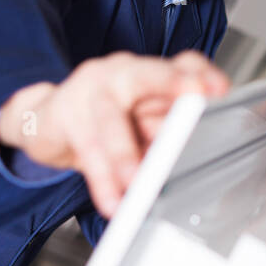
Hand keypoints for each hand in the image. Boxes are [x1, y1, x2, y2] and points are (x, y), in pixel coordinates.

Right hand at [0, 49, 229, 216]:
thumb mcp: (142, 123)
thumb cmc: (103, 121)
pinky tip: (112, 200)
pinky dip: (102, 180)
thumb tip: (192, 155)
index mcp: (149, 74)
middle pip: (147, 75)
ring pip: (110, 119)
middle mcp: (122, 74)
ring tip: (137, 180)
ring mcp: (91, 90)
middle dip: (172, 84)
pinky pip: (87, 149)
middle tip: (193, 96)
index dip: (202, 74)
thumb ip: (166, 132)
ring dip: (125, 152)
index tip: (220, 89)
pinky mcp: (65, 115)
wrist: (45, 120)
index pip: (183, 64)